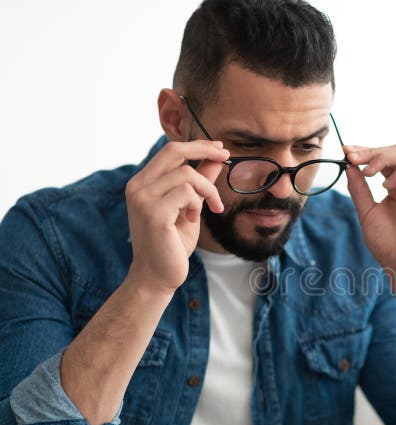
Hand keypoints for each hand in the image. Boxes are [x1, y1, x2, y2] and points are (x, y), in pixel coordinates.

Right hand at [125, 140, 227, 293]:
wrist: (157, 276)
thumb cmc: (172, 244)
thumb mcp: (190, 207)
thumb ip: (200, 183)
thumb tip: (216, 158)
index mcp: (142, 183)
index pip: (170, 150)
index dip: (198, 145)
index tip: (220, 148)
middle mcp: (137, 186)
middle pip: (174, 151)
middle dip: (204, 150)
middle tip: (226, 156)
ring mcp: (143, 199)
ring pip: (187, 175)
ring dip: (206, 190)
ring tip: (206, 210)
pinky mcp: (153, 213)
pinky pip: (187, 193)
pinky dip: (197, 204)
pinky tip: (192, 219)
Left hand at [344, 144, 395, 285]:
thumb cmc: (387, 246)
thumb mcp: (367, 213)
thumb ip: (359, 190)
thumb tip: (349, 166)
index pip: (385, 159)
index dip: (366, 151)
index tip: (345, 151)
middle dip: (373, 151)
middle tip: (353, 157)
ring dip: (386, 158)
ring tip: (368, 171)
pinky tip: (386, 186)